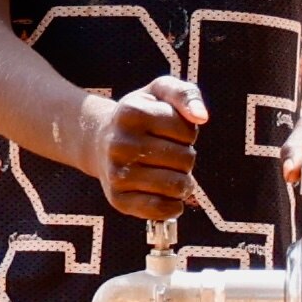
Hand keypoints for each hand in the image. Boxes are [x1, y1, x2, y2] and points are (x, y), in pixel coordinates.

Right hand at [82, 76, 204, 225]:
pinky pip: (160, 210)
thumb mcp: (160, 92)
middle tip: (170, 153)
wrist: (100, 141)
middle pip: (185, 160)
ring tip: (168, 171)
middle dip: (186, 157)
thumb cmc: (139, 116)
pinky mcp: (118, 199)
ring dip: (182, 181)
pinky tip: (166, 194)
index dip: (187, 132)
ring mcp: (116, 174)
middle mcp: (119, 144)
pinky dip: (173, 205)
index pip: (187, 131)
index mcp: (130, 112)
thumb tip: (202, 116)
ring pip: (176, 186)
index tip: (171, 130)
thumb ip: (186, 94)